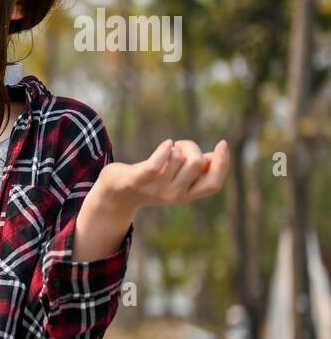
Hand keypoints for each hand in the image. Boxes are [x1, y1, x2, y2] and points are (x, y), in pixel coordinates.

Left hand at [96, 137, 229, 216]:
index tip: (222, 143)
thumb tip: (214, 157)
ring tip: (164, 151)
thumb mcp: (176, 177)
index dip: (222, 163)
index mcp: (187, 195)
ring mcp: (157, 189)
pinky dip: (164, 149)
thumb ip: (195, 170)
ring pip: (178, 158)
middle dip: (190, 146)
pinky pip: (158, 163)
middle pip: (197, 163)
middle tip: (178, 146)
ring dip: (173, 148)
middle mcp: (175, 195)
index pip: (213, 183)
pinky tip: (165, 144)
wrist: (115, 193)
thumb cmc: (150, 180)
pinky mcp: (140, 180)